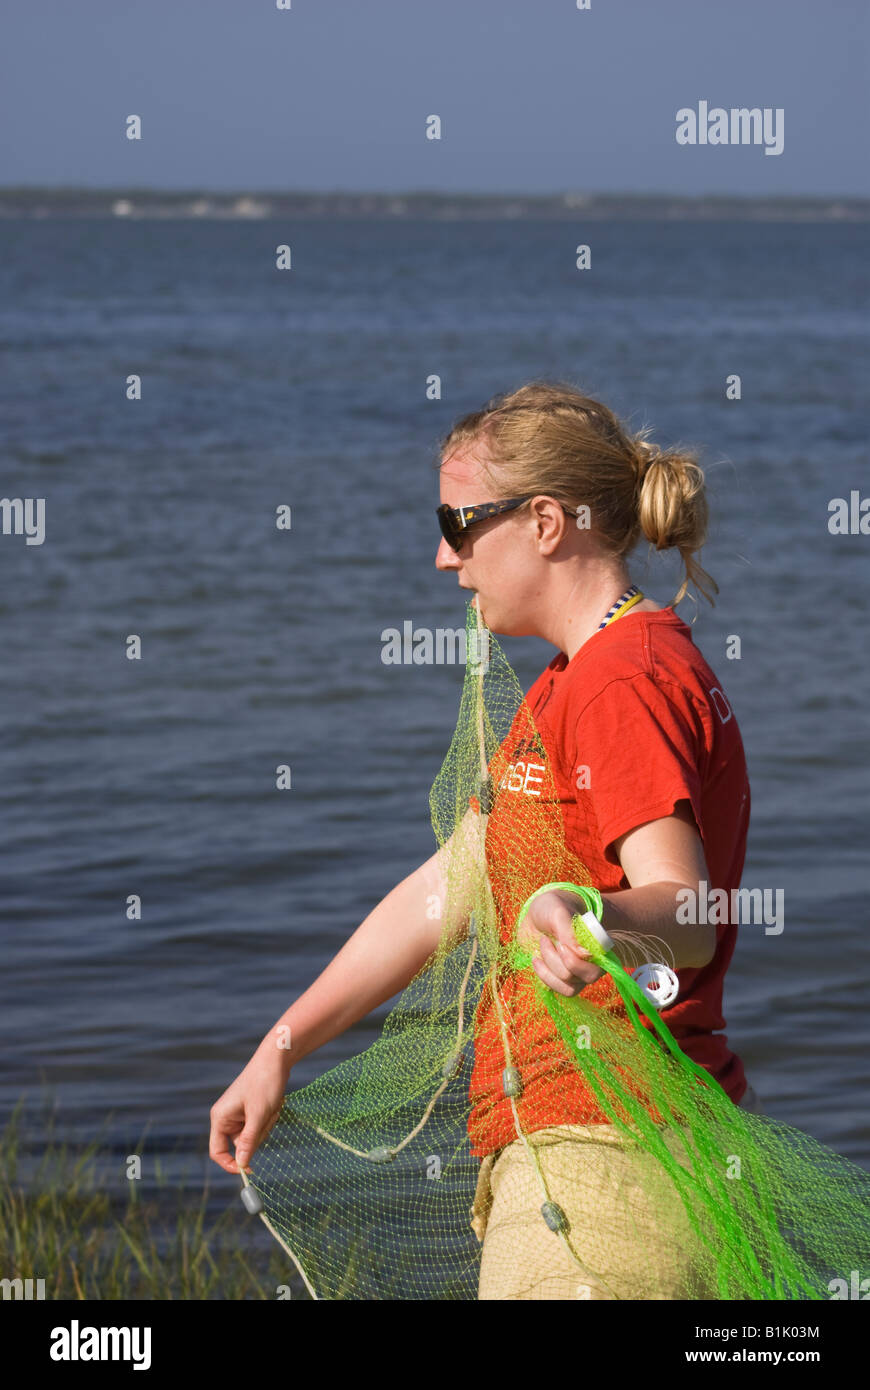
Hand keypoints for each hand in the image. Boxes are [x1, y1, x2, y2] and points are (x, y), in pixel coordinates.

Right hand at [209, 1034, 291, 1174]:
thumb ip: (249, 1141)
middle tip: (268, 1116)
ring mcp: (238, 1114)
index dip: (230, 1164)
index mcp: (220, 1117)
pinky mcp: (249, 1111)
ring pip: (253, 1136)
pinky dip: (268, 1119)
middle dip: (258, 1135)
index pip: (217, 1152)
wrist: (276, 1059)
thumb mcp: (259, 1115)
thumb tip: (241, 1165)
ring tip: (271, 1107)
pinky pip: (259, 1126)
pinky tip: (274, 1104)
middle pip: (240, 1145)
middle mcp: (225, 1117)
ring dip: (266, 1126)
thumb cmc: (265, 1084)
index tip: (249, 1170)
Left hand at [517, 889, 605, 996]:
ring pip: (571, 987)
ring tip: (542, 945)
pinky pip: (558, 989)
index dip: (576, 959)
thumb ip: (569, 931)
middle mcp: (595, 961)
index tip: (559, 942)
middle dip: (560, 960)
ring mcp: (579, 973)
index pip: (599, 963)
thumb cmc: (553, 908)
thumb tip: (584, 954)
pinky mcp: (563, 980)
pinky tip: (536, 959)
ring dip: (550, 967)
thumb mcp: (558, 912)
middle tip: (546, 939)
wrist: (538, 914)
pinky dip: (544, 975)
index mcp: (599, 943)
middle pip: (588, 977)